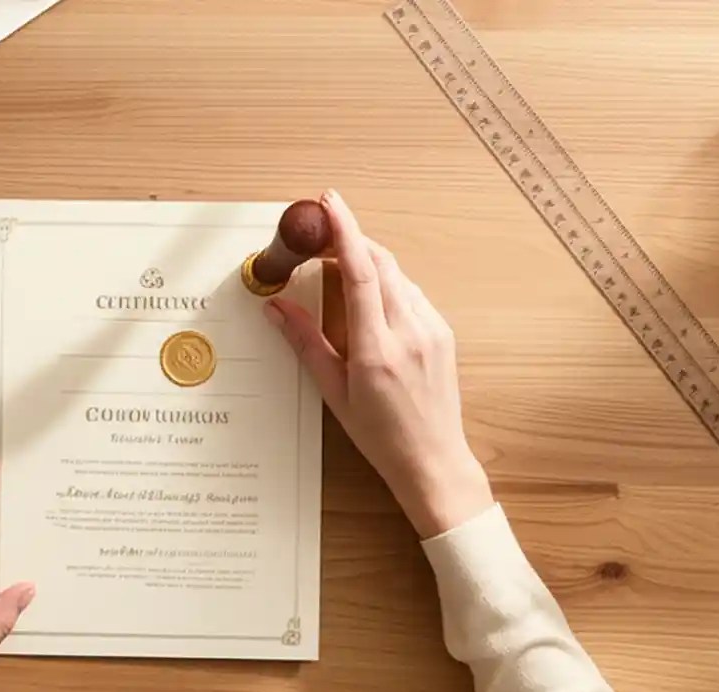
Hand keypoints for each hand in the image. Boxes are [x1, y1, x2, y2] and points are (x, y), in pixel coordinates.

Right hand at [263, 189, 492, 537]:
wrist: (433, 461)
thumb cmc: (380, 436)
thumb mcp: (333, 392)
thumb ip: (306, 343)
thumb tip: (276, 307)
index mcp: (377, 350)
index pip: (362, 274)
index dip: (345, 232)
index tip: (330, 203)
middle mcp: (410, 333)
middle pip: (381, 263)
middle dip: (350, 239)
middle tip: (319, 232)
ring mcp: (432, 330)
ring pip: (398, 275)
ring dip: (368, 260)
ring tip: (336, 265)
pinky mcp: (443, 333)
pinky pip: (411, 293)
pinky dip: (386, 283)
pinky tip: (368, 296)